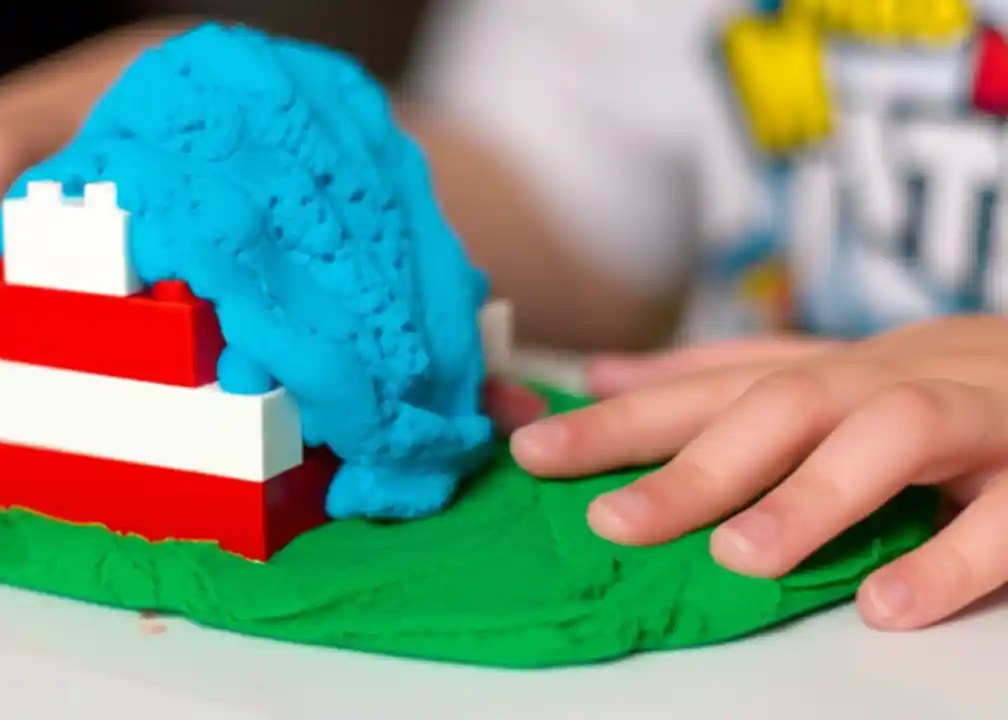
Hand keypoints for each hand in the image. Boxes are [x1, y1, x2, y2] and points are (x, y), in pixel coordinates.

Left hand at [493, 317, 1007, 629]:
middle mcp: (883, 385)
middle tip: (615, 522)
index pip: (706, 393)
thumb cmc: (925, 387)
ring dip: (812, 496)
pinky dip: (949, 558)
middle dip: (696, 465)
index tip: (530, 454)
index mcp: (823, 375)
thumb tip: (601, 372)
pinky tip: (888, 608)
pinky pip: (1006, 513)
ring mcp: (969, 418)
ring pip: (892, 436)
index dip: (617, 422)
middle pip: (783, 407)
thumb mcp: (819, 377)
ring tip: (739, 558)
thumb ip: (713, 381)